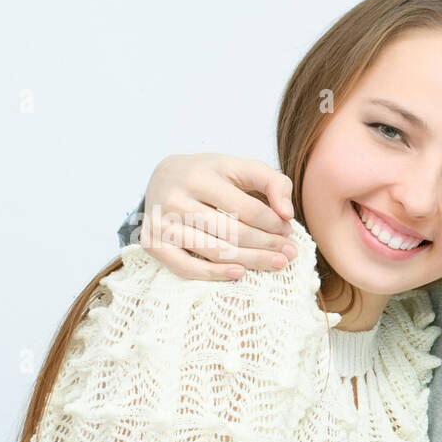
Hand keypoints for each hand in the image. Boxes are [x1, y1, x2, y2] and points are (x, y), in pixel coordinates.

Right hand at [138, 154, 297, 280]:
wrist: (164, 177)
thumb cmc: (211, 175)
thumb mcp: (242, 168)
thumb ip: (273, 182)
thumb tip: (287, 213)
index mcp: (198, 176)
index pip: (246, 208)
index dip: (272, 223)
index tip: (288, 230)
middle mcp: (174, 199)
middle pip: (232, 233)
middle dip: (267, 245)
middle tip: (289, 253)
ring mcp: (159, 223)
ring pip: (214, 251)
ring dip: (251, 261)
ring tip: (276, 263)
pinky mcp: (151, 243)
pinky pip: (185, 267)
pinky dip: (213, 274)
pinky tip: (240, 273)